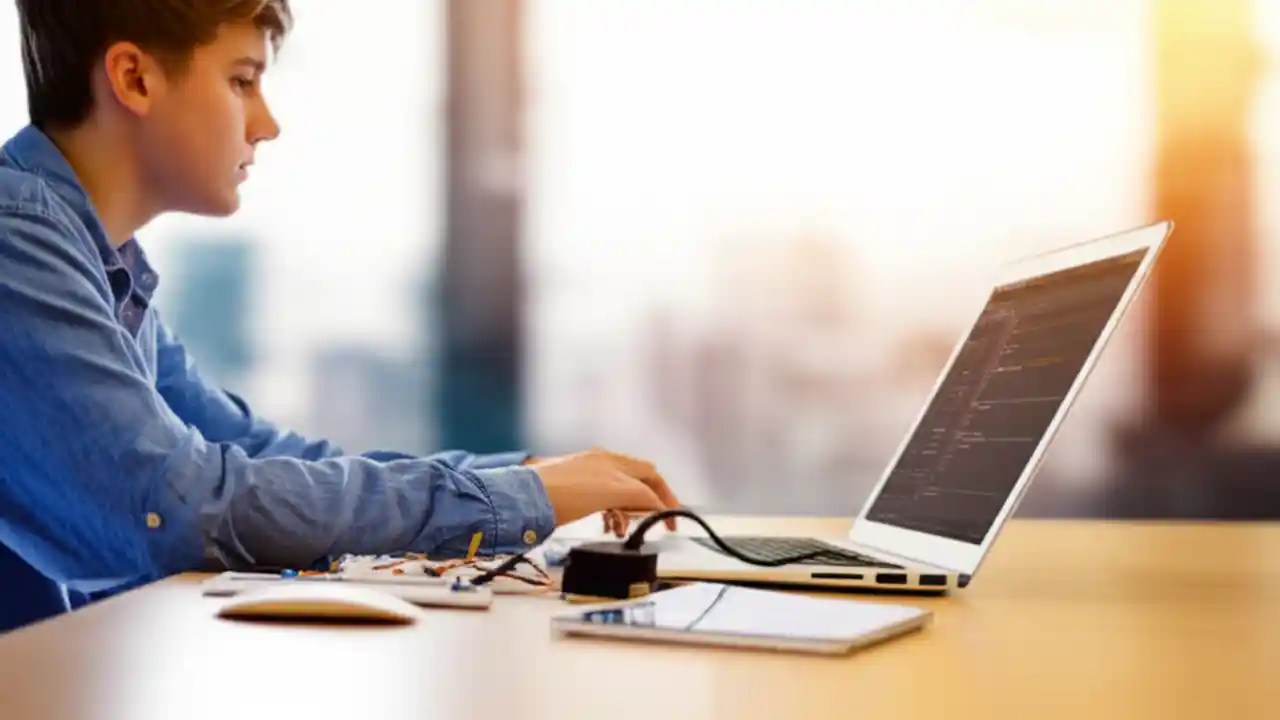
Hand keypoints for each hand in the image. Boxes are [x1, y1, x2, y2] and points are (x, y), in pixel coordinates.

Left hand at [526, 449, 679, 536]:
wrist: (526, 499)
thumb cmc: (563, 493)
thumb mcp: (612, 494)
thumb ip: (640, 496)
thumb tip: (658, 505)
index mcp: (614, 461)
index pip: (651, 477)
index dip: (666, 499)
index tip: (672, 519)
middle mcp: (603, 463)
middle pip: (638, 482)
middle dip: (649, 502)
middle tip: (655, 522)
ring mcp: (587, 474)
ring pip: (620, 492)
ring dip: (628, 511)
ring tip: (624, 530)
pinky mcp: (573, 487)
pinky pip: (603, 499)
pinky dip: (611, 512)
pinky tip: (607, 525)